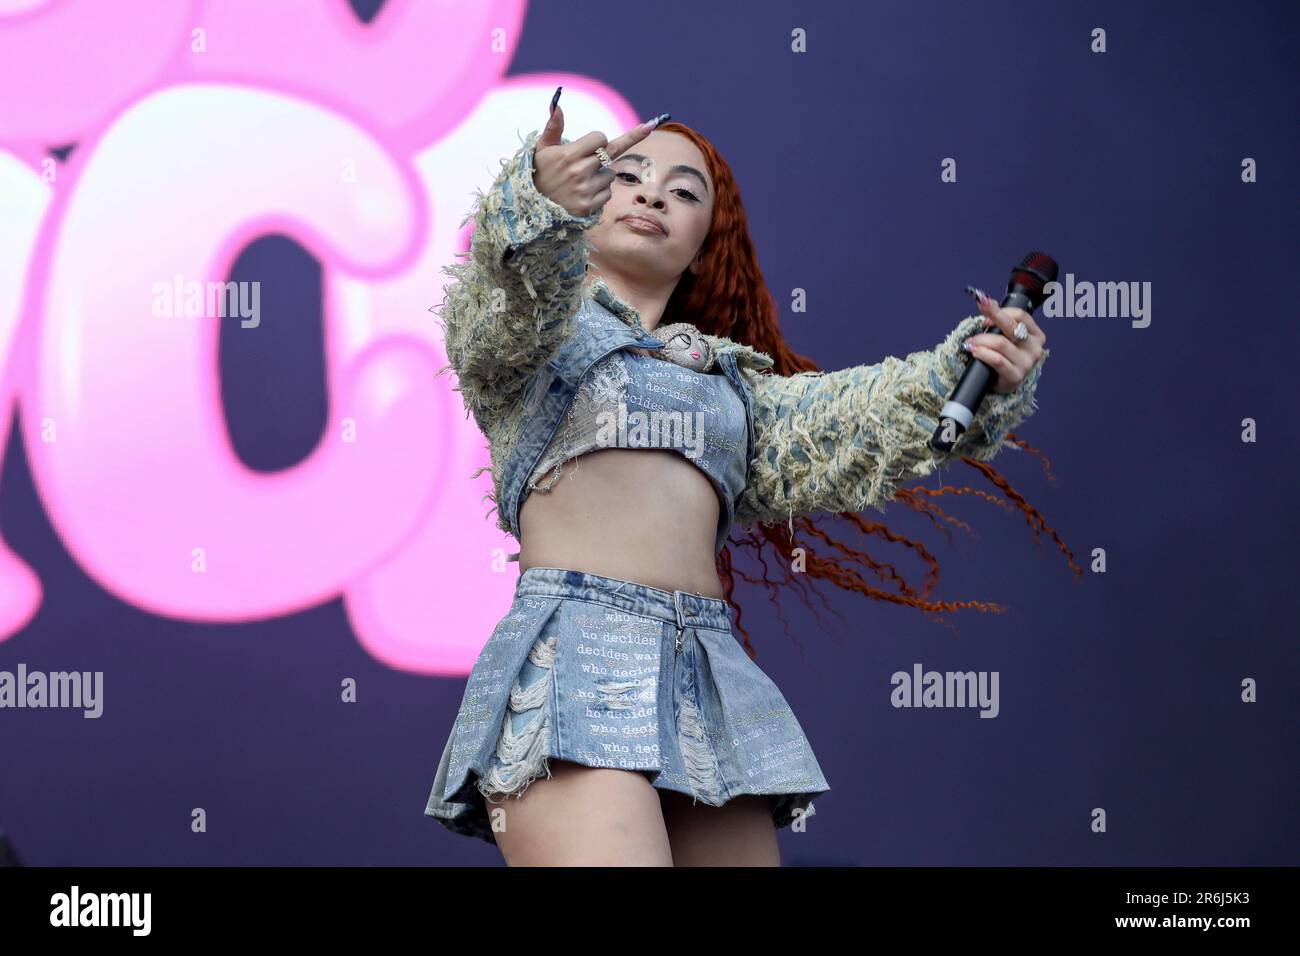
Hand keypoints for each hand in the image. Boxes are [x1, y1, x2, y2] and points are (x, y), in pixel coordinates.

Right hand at [532, 100, 660, 217]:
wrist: (532, 206)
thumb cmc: (540, 172)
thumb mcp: (543, 148)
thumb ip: (553, 126)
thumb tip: (556, 104)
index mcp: (569, 154)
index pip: (601, 138)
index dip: (598, 140)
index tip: (590, 146)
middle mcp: (579, 171)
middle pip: (609, 154)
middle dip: (600, 156)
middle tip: (586, 164)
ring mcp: (584, 190)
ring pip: (610, 175)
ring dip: (601, 176)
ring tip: (582, 181)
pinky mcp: (588, 206)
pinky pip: (608, 193)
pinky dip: (600, 193)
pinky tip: (584, 194)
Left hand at [963, 293, 1047, 394]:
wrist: (1003, 383)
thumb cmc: (1006, 357)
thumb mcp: (1008, 338)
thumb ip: (1001, 323)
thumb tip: (987, 303)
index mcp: (1036, 335)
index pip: (1021, 315)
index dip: (1002, 311)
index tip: (986, 310)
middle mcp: (1034, 348)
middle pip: (1011, 326)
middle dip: (993, 315)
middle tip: (980, 308)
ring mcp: (1026, 363)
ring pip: (1000, 343)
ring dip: (981, 340)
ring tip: (970, 342)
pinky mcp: (1015, 376)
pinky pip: (996, 360)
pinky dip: (982, 353)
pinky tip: (974, 351)